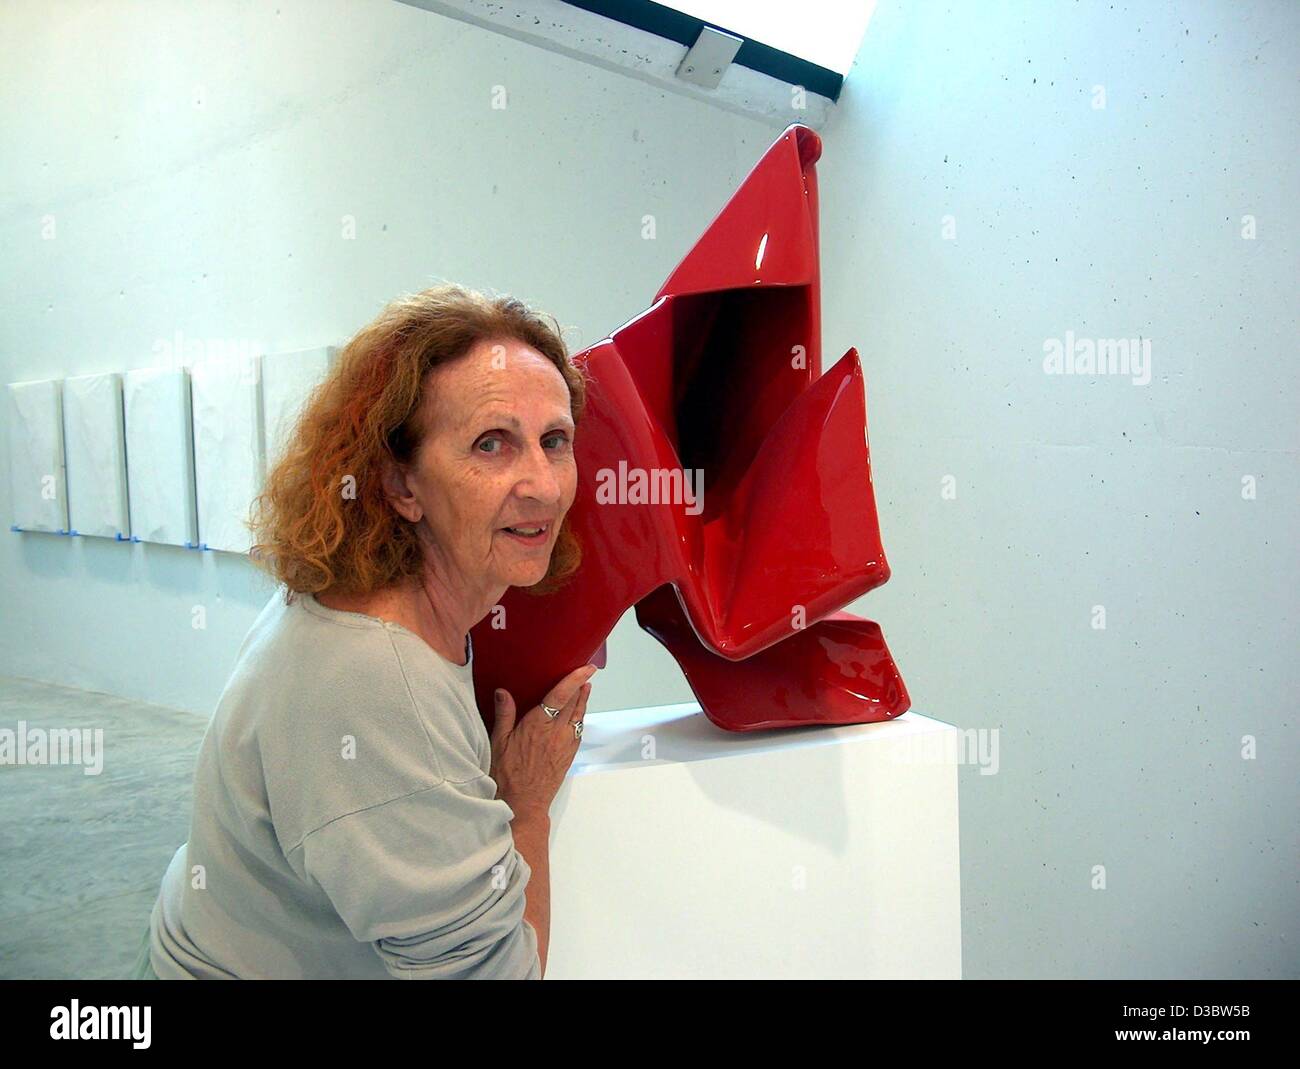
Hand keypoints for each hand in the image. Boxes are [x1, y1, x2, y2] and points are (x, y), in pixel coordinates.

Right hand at [490, 664, 596, 817]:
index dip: (575, 679)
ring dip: (583, 701)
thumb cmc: (507, 775)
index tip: (586, 668)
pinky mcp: (569, 755)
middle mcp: (556, 732)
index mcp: (538, 725)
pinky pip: (578, 731)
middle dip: (580, 686)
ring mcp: (565, 744)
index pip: (561, 695)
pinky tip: (578, 715)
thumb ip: (504, 715)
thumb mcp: (498, 743)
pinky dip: (580, 718)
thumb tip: (503, 692)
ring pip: (579, 716)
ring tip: (585, 688)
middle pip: (574, 703)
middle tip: (585, 673)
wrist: (523, 804)